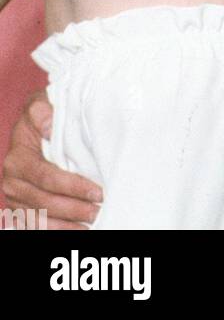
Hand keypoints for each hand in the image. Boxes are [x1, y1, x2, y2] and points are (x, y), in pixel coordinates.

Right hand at [2, 89, 101, 228]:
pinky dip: (58, 230)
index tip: (97, 191)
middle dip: (74, 209)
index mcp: (17, 158)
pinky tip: (78, 230)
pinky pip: (37, 226)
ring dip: (67, 225)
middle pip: (45, 202)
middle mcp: (12, 181)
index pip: (47, 178)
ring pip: (41, 218)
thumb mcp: (41, 105)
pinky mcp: (20, 209)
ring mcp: (14, 198)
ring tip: (93, 223)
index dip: (72, 187)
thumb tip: (51, 126)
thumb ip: (43, 112)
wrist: (34, 123)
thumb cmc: (44, 113)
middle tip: (99, 210)